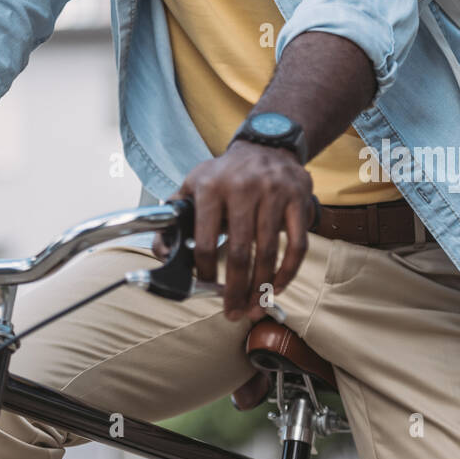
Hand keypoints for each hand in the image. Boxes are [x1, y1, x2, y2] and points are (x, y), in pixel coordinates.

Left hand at [152, 141, 314, 321]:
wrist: (267, 146)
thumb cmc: (226, 174)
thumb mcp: (195, 184)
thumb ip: (174, 217)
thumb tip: (161, 252)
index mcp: (211, 186)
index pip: (206, 239)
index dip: (205, 270)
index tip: (205, 285)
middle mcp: (242, 188)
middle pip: (239, 252)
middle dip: (235, 290)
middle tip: (232, 312)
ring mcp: (273, 193)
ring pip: (268, 253)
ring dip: (261, 288)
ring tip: (253, 307)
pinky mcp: (298, 200)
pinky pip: (297, 246)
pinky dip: (288, 272)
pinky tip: (277, 287)